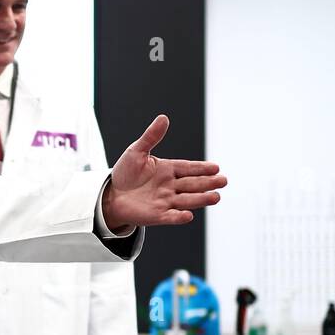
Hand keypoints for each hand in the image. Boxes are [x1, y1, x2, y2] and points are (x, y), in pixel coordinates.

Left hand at [101, 115, 226, 231]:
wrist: (111, 195)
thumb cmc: (125, 172)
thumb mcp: (137, 151)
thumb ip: (151, 137)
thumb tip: (163, 118)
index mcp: (168, 170)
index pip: (188, 168)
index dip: (201, 168)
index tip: (216, 168)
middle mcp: (170, 186)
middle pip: (192, 184)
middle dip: (208, 183)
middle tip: (223, 181)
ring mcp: (165, 201)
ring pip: (186, 200)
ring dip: (200, 199)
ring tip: (216, 197)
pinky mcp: (156, 215)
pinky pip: (169, 216)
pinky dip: (178, 217)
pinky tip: (188, 216)